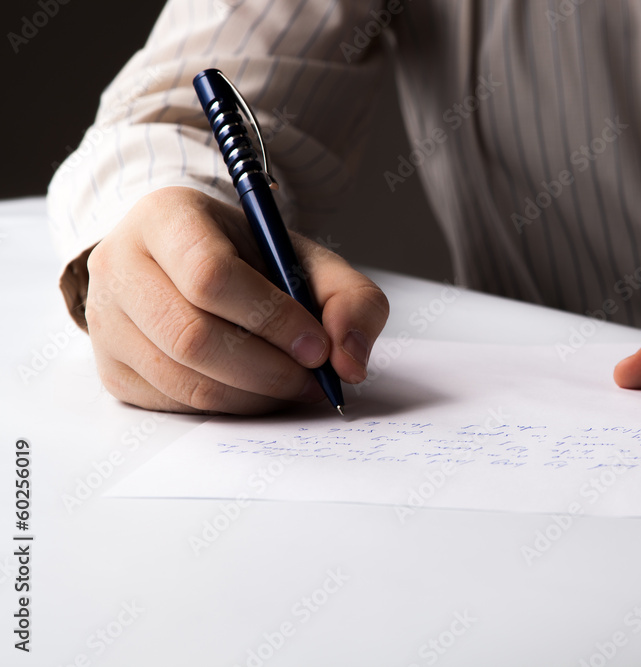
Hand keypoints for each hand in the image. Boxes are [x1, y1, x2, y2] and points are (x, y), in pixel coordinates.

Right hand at [84, 186, 388, 413]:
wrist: (196, 266)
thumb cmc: (255, 261)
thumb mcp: (310, 261)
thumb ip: (351, 300)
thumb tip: (349, 363)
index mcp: (167, 216)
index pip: (210, 276)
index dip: (272, 319)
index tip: (318, 346)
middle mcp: (120, 263)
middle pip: (192, 336)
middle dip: (268, 369)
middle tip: (313, 378)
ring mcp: (106, 319)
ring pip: (183, 379)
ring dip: (253, 395)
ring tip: (293, 385)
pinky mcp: (111, 368)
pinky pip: (174, 404)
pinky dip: (228, 407)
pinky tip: (257, 389)